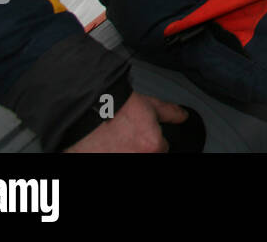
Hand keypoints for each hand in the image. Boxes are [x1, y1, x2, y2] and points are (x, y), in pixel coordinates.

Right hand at [65, 92, 187, 152]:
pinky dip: (108, 153)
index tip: (140, 133)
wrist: (83, 108)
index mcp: (152, 147)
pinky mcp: (98, 163)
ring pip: (128, 156)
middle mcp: (137, 158)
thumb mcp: (148, 104)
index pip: (161, 148)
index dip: (151, 139)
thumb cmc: (114, 105)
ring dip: (123, 150)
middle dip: (137, 148)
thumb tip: (183, 116)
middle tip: (125, 136)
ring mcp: (117, 161)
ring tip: (112, 140)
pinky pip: (110, 159)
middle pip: (144, 154)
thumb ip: (169, 112)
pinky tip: (103, 145)